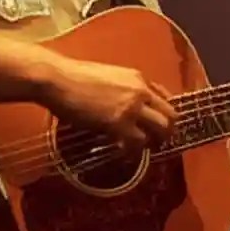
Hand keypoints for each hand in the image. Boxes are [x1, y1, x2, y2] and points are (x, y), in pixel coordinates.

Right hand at [42, 57, 177, 153]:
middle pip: (171, 116)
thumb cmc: (74, 77)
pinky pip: (137, 142)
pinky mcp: (118, 123)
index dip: (164, 114)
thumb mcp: (107, 77)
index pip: (165, 97)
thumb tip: (122, 106)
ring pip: (161, 129)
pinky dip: (133, 151)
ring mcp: (131, 107)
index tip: (157, 124)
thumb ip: (122, 89)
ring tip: (141, 149)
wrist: (58, 79)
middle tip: (156, 142)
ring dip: (153, 142)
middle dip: (167, 131)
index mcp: (138, 78)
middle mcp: (140, 91)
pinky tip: (125, 153)